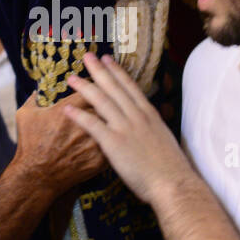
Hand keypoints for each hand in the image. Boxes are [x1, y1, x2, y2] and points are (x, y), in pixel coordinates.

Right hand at [11, 90, 105, 194]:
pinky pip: (113, 145)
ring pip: (112, 126)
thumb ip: (32, 99)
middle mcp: (84, 124)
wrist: (37, 177)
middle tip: (104, 105)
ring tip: (110, 122)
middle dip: (105, 104)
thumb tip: (36, 91)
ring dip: (111, 123)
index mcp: (68, 110)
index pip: (91, 89)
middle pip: (105, 106)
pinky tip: (110, 140)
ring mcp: (94, 143)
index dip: (93, 88)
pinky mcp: (100, 159)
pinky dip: (112, 141)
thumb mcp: (25, 117)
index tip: (93, 89)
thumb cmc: (30, 146)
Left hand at [63, 52, 192, 204]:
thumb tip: (150, 125)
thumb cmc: (171, 168)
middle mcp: (137, 116)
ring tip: (71, 78)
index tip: (108, 59)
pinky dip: (78, 115)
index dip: (117, 72)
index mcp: (149, 114)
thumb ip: (153, 129)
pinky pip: (92, 125)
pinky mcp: (114, 143)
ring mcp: (125, 128)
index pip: (130, 87)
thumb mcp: (164, 140)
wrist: (173, 183)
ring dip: (85, 87)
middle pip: (114, 88)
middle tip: (87, 56)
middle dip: (99, 70)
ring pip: (101, 101)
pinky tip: (66, 109)